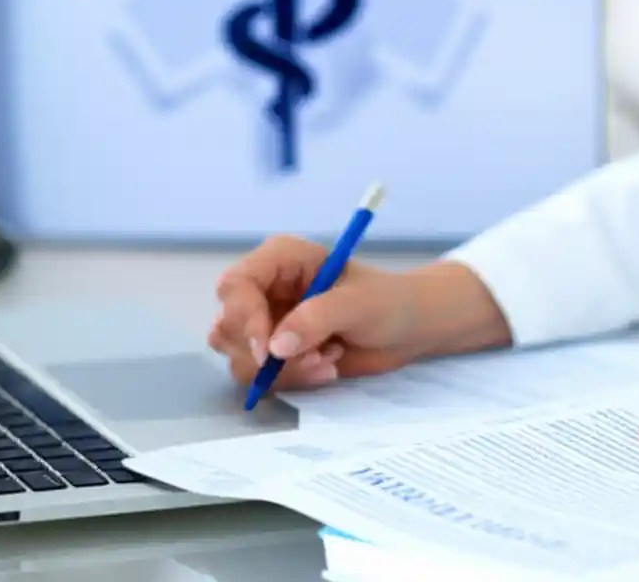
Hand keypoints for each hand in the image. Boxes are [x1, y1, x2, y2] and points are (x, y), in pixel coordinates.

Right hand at [209, 236, 510, 390]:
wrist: (410, 328)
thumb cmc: (390, 302)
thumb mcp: (360, 304)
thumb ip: (317, 318)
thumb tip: (276, 346)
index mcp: (280, 260)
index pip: (236, 286)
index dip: (245, 319)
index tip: (269, 351)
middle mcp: (265, 290)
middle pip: (228, 325)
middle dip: (266, 353)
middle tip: (315, 356)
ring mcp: (267, 323)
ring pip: (240, 356)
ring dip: (283, 369)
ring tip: (327, 359)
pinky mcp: (276, 353)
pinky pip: (260, 376)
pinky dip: (292, 379)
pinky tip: (327, 367)